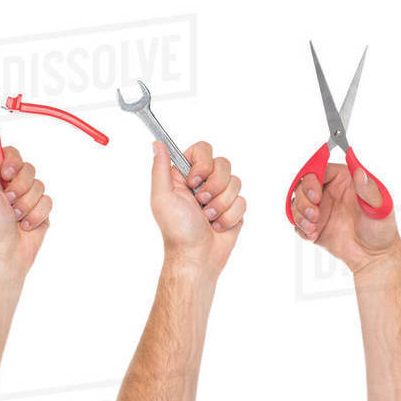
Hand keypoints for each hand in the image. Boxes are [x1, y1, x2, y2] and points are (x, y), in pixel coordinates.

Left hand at [0, 140, 52, 277]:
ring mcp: (27, 198)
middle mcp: (11, 186)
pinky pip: (48, 201)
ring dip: (27, 204)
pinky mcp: (40, 210)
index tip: (6, 173)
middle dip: (20, 187)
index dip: (11, 161)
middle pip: (28, 168)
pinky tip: (25, 225)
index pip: (9, 154)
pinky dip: (36, 214)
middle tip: (8, 201)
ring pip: (40, 185)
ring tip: (15, 217)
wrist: (7, 253)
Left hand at [150, 141, 244, 275]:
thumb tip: (157, 144)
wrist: (197, 256)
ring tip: (208, 218)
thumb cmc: (178, 230)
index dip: (203, 164)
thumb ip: (160, 169)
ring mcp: (220, 194)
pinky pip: (242, 201)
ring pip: (236, 182)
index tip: (194, 180)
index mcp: (185, 176)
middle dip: (214, 186)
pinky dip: (229, 216)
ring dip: (221, 204)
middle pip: (223, 164)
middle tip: (201, 203)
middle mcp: (204, 182)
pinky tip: (218, 226)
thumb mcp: (162, 198)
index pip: (202, 149)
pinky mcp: (234, 208)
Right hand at [290, 163, 398, 273]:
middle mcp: (330, 190)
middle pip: (303, 184)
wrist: (374, 256)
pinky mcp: (314, 225)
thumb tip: (359, 172)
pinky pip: (297, 222)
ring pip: (297, 202)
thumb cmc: (381, 229)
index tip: (315, 196)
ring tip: (313, 227)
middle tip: (314, 215)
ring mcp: (321, 208)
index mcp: (345, 179)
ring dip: (300, 214)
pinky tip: (313, 236)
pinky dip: (300, 228)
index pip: (320, 169)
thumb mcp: (379, 208)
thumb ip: (368, 190)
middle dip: (304, 200)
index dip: (312, 179)